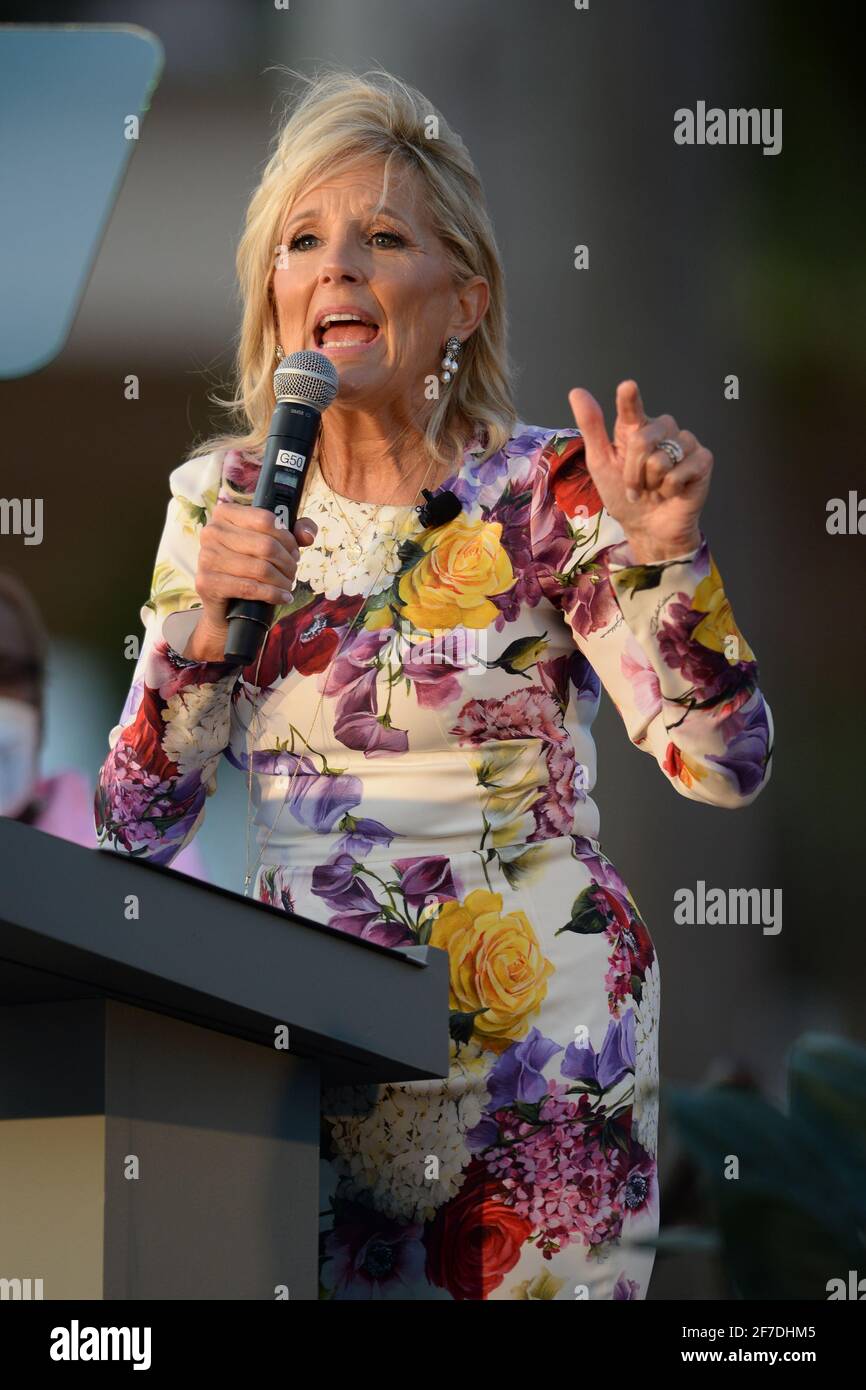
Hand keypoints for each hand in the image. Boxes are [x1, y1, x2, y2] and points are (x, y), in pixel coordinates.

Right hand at [191, 501, 316, 648]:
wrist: (226, 605)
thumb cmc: (250, 568)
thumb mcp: (273, 544)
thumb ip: (295, 532)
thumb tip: (307, 535)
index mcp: (225, 513)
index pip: (266, 520)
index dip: (288, 538)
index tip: (294, 552)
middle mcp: (211, 531)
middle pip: (266, 545)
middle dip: (287, 563)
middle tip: (292, 573)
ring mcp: (206, 557)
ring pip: (260, 568)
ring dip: (282, 581)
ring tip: (287, 586)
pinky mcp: (207, 582)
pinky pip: (249, 588)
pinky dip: (272, 594)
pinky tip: (282, 597)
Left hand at [568, 380, 711, 562]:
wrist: (648, 527)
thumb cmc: (625, 496)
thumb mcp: (601, 464)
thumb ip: (592, 428)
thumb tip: (577, 392)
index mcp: (636, 428)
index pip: (632, 408)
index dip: (630, 399)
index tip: (627, 387)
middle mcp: (663, 429)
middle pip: (642, 440)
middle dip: (633, 473)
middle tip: (636, 487)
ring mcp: (685, 443)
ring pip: (660, 459)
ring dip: (652, 484)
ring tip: (655, 489)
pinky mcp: (703, 459)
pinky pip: (680, 471)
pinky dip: (670, 489)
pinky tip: (673, 492)